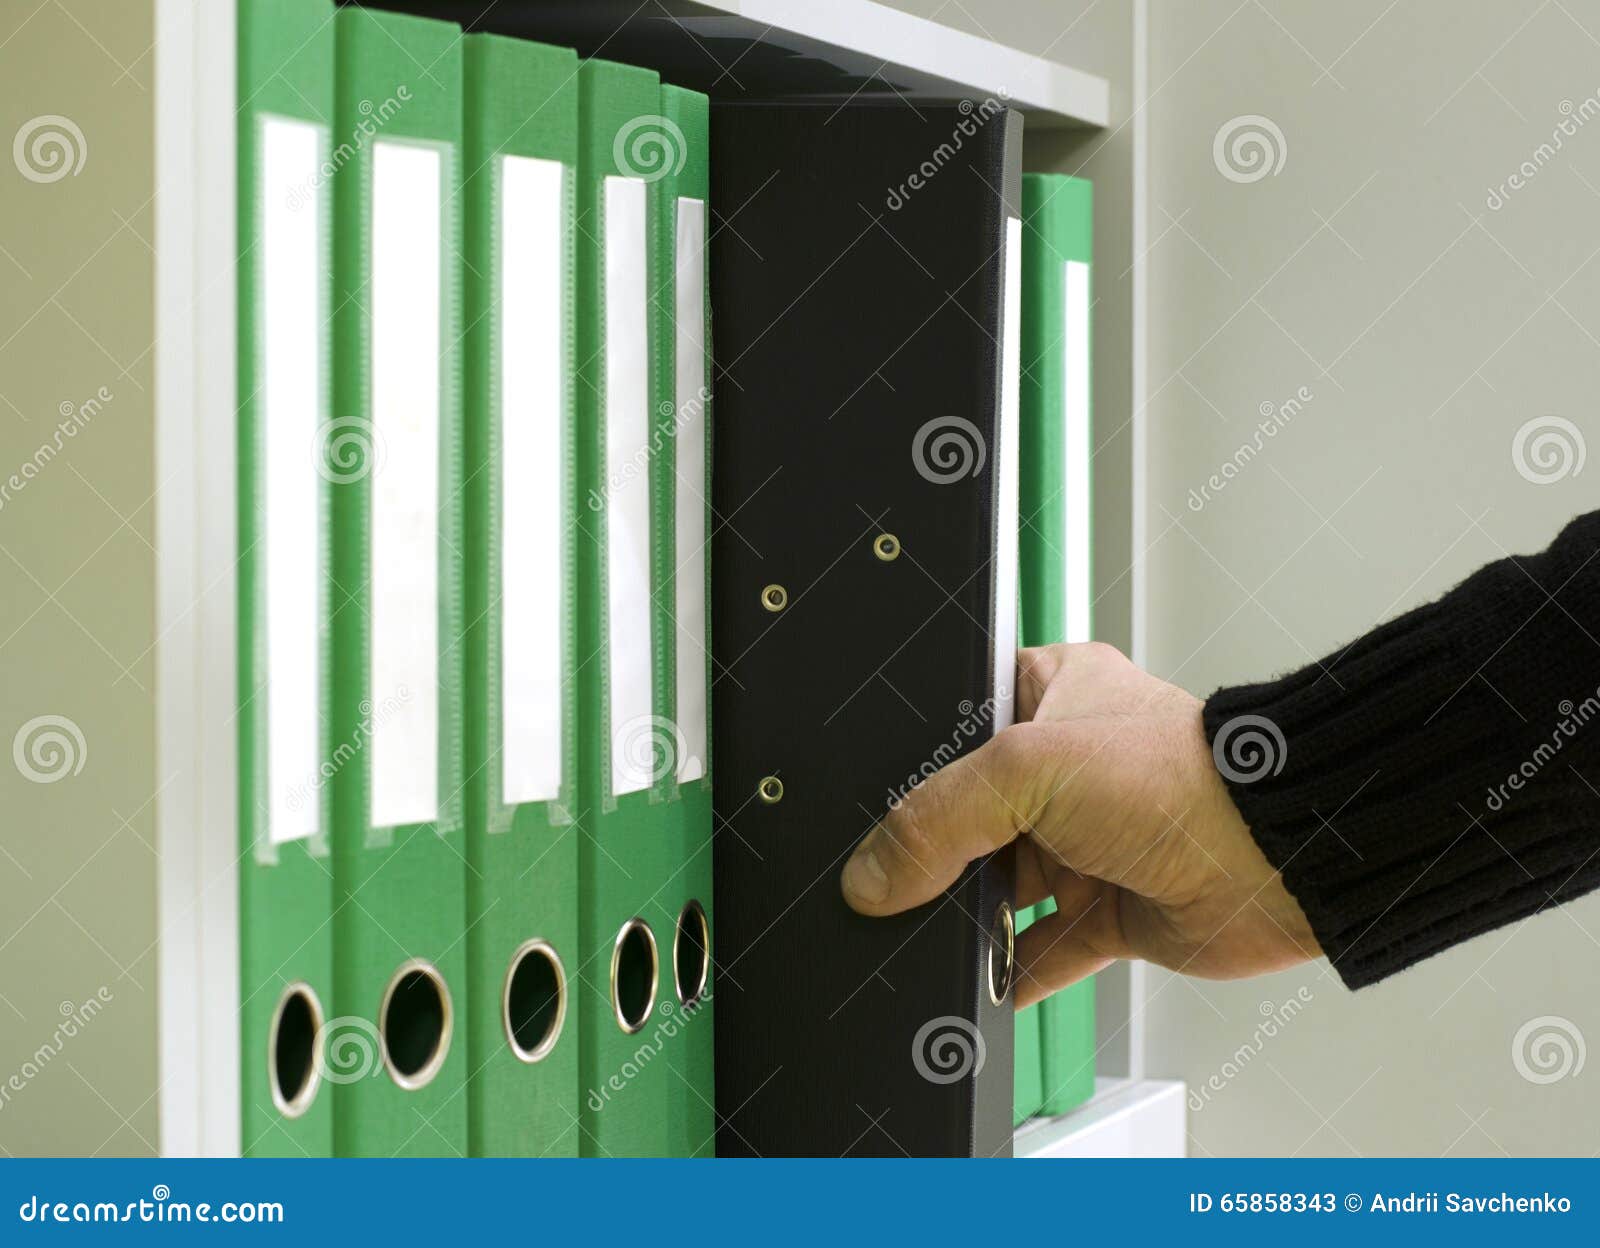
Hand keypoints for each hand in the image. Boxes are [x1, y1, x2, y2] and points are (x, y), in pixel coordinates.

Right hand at [839, 642, 1319, 1005]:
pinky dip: (1007, 972)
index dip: (914, 765)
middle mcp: (1067, 766)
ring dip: (967, 916)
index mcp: (1051, 690)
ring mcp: (1087, 841)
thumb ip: (937, 819)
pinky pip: (1038, 949)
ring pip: (998, 887)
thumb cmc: (1184, 777)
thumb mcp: (1029, 768)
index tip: (869, 807)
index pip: (956, 723)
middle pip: (970, 816)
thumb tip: (872, 873)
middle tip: (890, 881)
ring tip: (923, 933)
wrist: (1279, 860)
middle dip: (936, 854)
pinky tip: (975, 982)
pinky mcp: (1108, 910)